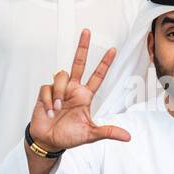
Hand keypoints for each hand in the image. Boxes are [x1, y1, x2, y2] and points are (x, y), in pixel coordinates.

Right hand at [29, 29, 130, 151]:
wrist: (48, 141)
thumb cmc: (68, 136)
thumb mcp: (90, 134)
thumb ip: (108, 132)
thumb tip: (128, 137)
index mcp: (85, 96)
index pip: (97, 76)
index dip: (105, 63)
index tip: (113, 50)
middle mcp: (73, 89)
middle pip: (78, 63)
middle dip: (82, 47)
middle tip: (87, 31)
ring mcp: (59, 89)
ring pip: (61, 75)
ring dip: (60, 93)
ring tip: (58, 109)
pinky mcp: (45, 92)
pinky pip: (47, 88)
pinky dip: (49, 101)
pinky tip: (50, 112)